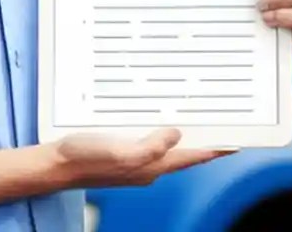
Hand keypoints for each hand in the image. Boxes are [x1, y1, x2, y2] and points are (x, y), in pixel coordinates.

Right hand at [52, 128, 233, 187]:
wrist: (56, 165)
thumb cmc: (85, 158)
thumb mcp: (121, 151)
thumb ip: (151, 146)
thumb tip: (176, 134)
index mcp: (150, 167)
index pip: (190, 158)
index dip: (213, 151)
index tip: (234, 144)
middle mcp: (147, 167)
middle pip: (183, 156)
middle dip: (202, 145)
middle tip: (221, 131)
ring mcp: (134, 162)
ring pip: (167, 151)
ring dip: (184, 139)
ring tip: (199, 126)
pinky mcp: (122, 155)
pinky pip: (150, 144)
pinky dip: (161, 135)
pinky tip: (159, 124)